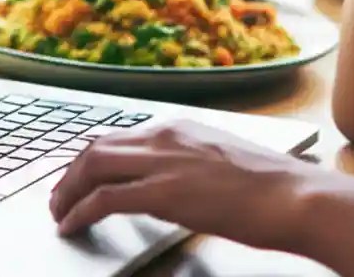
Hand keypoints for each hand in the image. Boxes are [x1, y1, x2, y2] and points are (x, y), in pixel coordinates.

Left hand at [49, 120, 340, 252]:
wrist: (294, 196)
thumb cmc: (272, 186)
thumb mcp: (223, 161)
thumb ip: (192, 164)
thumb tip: (175, 182)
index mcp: (179, 126)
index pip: (120, 137)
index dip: (91, 159)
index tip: (79, 177)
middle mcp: (165, 135)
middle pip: (97, 147)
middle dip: (70, 174)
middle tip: (58, 198)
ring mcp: (163, 162)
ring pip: (92, 167)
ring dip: (67, 192)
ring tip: (59, 214)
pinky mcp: (163, 192)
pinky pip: (103, 199)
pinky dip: (79, 212)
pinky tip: (72, 226)